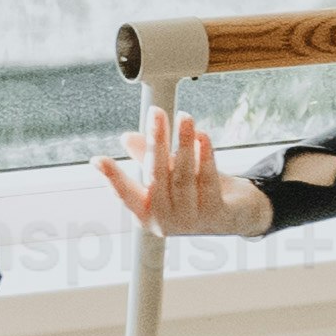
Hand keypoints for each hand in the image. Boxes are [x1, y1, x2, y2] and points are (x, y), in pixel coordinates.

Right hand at [92, 102, 280, 241]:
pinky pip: (208, 180)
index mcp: (148, 215)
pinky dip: (205, 155)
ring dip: (183, 143)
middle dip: (155, 143)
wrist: (238, 214)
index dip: (112, 178)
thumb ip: (149, 159)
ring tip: (184, 117)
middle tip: (155, 113)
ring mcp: (192, 221)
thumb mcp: (170, 174)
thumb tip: (127, 138)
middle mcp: (167, 222)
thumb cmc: (197, 193)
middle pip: (157, 178)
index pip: (126, 195)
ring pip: (183, 176)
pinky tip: (202, 136)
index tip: (98, 160)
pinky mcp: (217, 215)